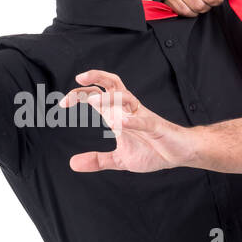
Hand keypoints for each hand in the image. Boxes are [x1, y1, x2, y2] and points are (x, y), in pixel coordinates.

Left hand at [60, 70, 197, 172]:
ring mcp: (142, 117)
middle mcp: (128, 110)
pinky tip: (121, 123)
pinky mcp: (156, 128)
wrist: (179, 153)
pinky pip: (144, 121)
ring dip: (109, 98)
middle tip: (78, 79)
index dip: (79, 95)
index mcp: (117, 114)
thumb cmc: (152, 150)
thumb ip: (97, 160)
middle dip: (96, 78)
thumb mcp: (118, 160)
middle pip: (112, 84)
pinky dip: (132, 121)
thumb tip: (72, 163)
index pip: (97, 95)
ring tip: (93, 101)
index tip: (62, 104)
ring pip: (126, 98)